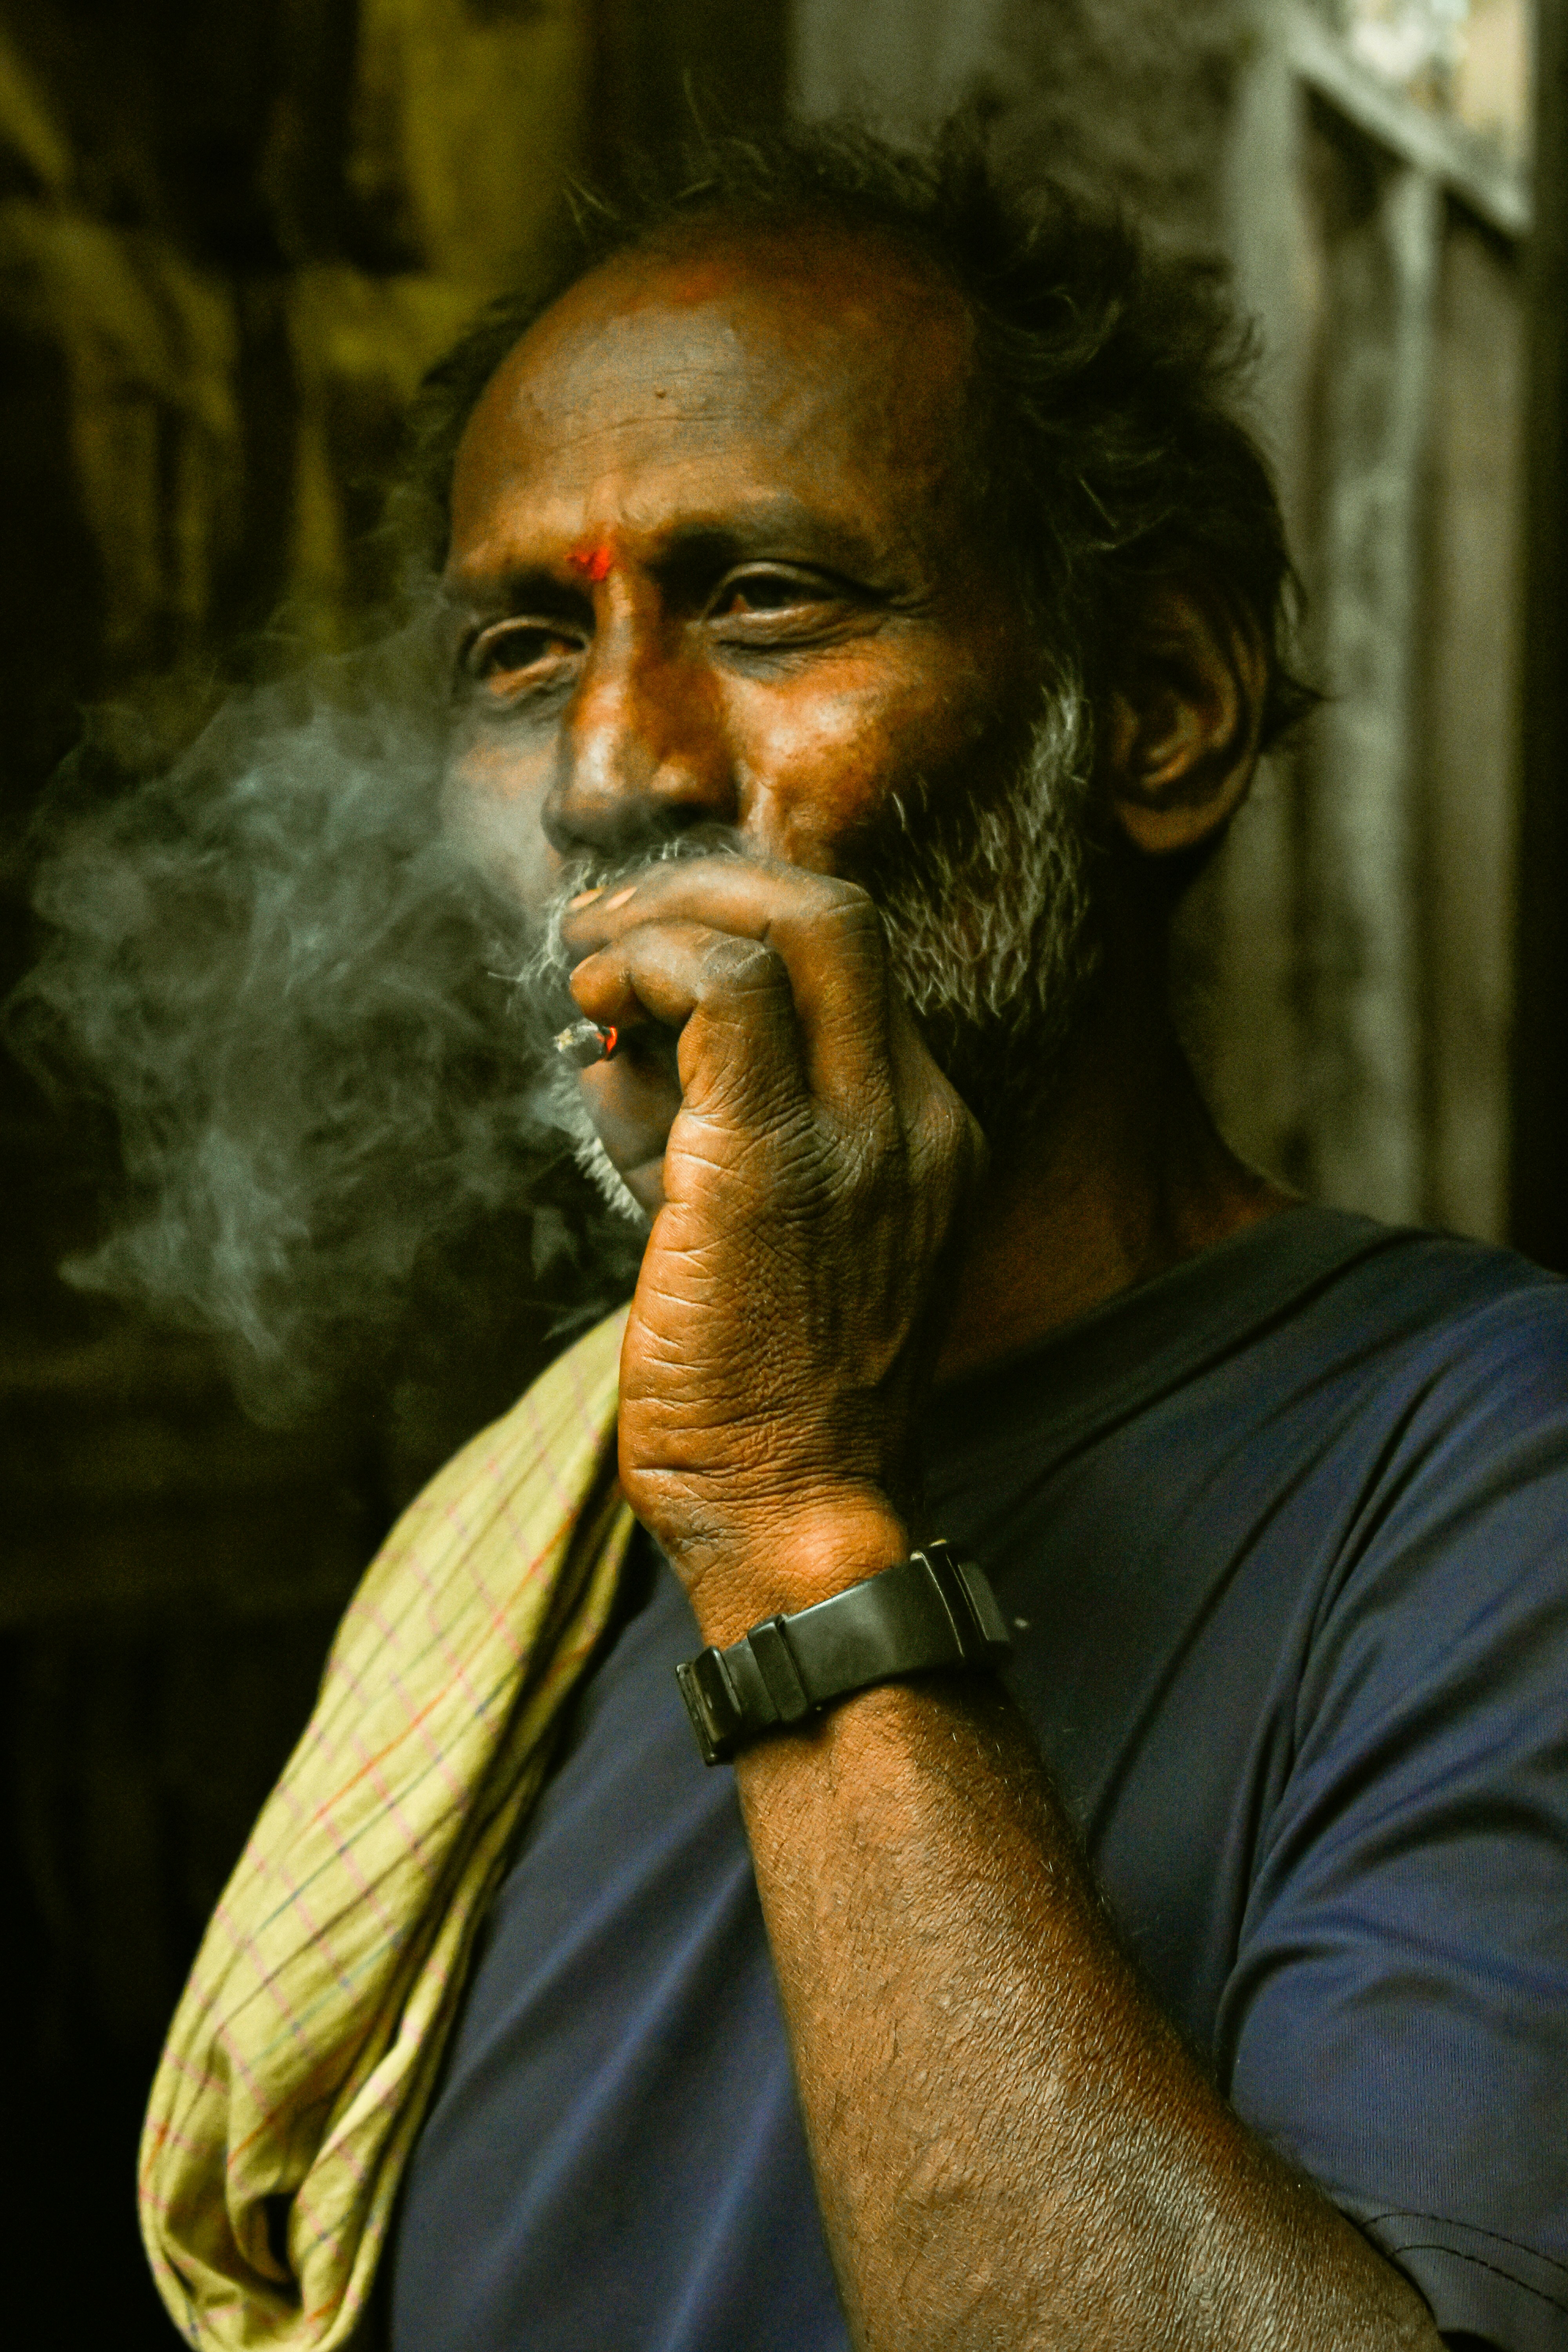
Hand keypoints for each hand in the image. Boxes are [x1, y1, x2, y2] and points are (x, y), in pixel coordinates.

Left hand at [561, 855, 984, 1641]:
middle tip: (613, 921)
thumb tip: (607, 1052)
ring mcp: (861, 1135)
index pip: (849, 973)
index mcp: (926, 1135)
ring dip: (668, 914)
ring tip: (589, 956)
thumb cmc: (763, 1397)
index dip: (741, 930)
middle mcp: (914, 1118)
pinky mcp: (775, 1160)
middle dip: (712, 883)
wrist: (799, 1518)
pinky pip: (722, 990)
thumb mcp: (747, 1243)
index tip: (649, 954)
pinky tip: (593, 1006)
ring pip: (795, 922)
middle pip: (840, 913)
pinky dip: (646, 969)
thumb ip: (694, 1138)